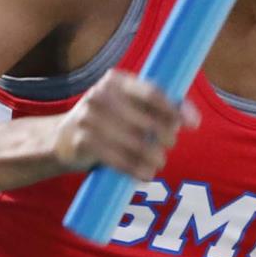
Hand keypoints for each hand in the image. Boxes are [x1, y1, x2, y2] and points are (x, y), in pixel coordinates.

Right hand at [51, 70, 199, 179]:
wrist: (61, 138)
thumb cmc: (106, 121)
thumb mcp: (125, 106)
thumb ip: (154, 108)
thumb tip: (192, 119)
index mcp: (116, 81)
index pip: (152, 93)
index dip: (175, 109)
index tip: (193, 124)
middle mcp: (100, 95)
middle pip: (146, 120)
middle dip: (165, 136)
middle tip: (169, 145)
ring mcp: (89, 118)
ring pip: (135, 142)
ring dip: (153, 157)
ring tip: (159, 163)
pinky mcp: (82, 141)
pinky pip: (118, 159)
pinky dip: (136, 170)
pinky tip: (146, 175)